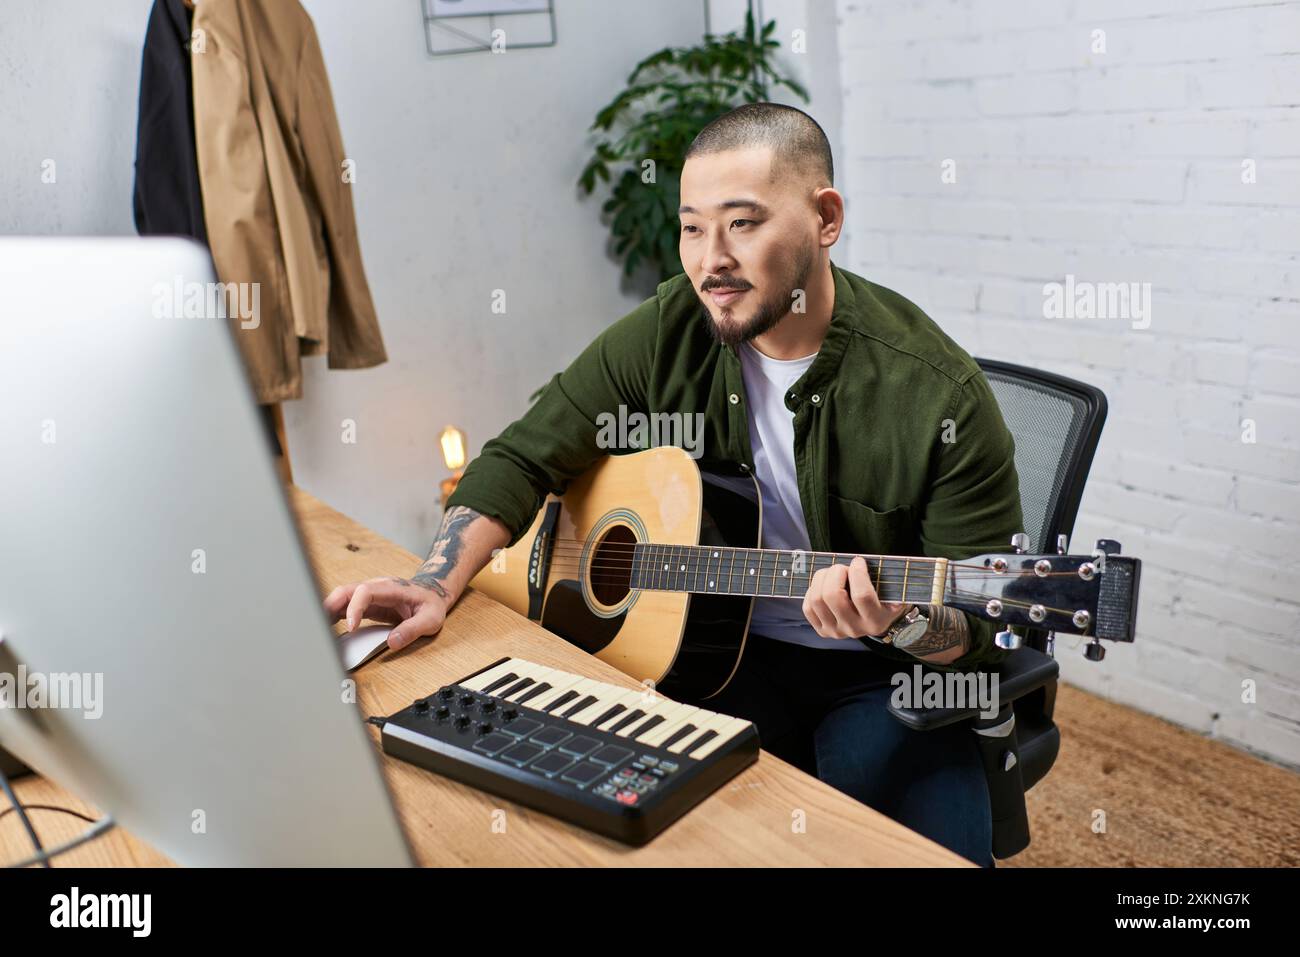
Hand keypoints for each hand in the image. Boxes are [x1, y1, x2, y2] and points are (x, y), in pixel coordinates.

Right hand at [323, 576, 449, 650]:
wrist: (432, 594)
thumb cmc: (431, 605)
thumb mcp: (431, 619)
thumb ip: (413, 630)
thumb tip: (393, 642)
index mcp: (391, 589)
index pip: (364, 592)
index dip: (354, 608)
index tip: (351, 627)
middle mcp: (376, 588)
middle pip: (345, 591)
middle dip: (330, 607)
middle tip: (321, 628)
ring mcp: (369, 595)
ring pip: (341, 598)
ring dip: (327, 611)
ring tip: (318, 631)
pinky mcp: (365, 604)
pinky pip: (344, 607)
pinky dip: (332, 616)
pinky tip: (325, 628)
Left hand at [801, 556, 908, 640]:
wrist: (878, 620)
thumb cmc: (886, 599)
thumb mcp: (892, 590)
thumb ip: (883, 578)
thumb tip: (860, 562)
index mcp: (876, 620)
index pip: (862, 595)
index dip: (857, 572)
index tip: (858, 561)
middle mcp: (855, 629)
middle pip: (833, 596)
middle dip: (835, 572)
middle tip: (843, 568)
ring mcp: (837, 631)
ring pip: (817, 599)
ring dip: (822, 578)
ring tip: (833, 574)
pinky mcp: (823, 630)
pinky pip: (808, 608)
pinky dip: (812, 591)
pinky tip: (823, 586)